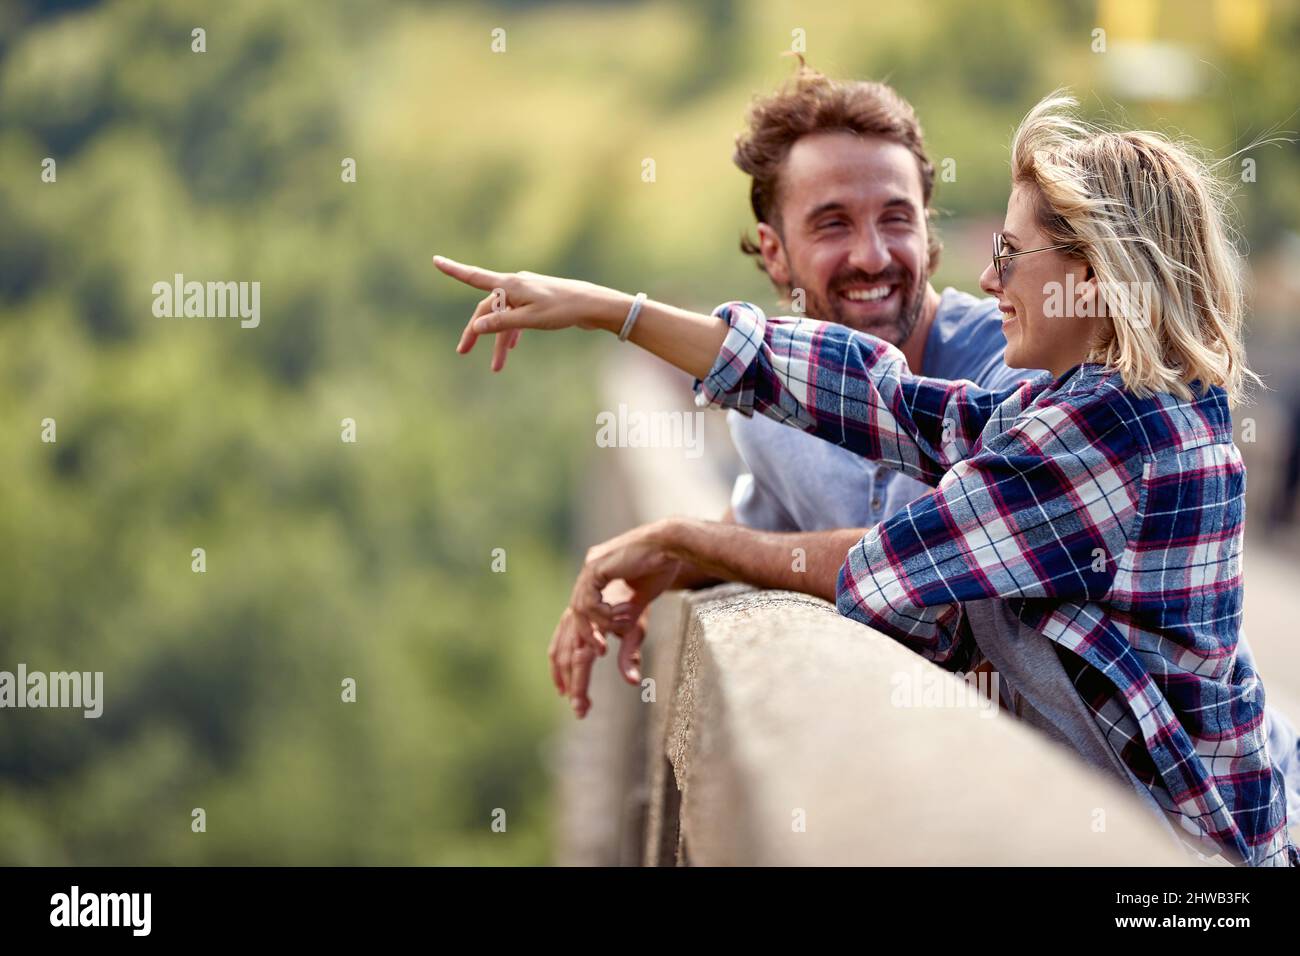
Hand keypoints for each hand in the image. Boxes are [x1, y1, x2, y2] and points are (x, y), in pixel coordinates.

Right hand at [432, 255, 623, 372]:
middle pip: (487, 308)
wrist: (593, 305)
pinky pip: (516, 318)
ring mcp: (526, 294)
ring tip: (497, 367)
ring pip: (503, 317)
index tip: (435, 261)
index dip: (454, 271)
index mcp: (510, 285)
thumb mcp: (529, 319)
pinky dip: (511, 333)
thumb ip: (501, 323)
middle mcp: (515, 285)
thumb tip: (475, 326)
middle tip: (462, 351)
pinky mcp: (537, 302)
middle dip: (476, 331)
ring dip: (498, 341)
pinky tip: (511, 349)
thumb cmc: (563, 309)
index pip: (475, 277)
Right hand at [547, 598, 650, 719]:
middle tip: (580, 711)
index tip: (581, 708)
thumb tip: (633, 682)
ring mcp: (570, 618)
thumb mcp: (636, 628)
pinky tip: (561, 680)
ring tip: (571, 699)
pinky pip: (557, 642)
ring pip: (559, 652)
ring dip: (563, 677)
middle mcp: (576, 620)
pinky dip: (557, 662)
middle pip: (567, 660)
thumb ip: (630, 655)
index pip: (580, 661)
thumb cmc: (634, 602)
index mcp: (592, 624)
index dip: (579, 686)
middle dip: (573, 687)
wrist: (624, 569)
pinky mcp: (569, 617)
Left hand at [549, 521, 682, 717]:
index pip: (565, 637)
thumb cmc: (654, 578)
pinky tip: (616, 622)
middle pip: (565, 636)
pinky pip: (588, 603)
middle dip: (569, 670)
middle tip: (575, 700)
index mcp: (588, 600)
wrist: (668, 547)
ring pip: (575, 621)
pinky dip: (599, 619)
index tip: (566, 694)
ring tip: (603, 651)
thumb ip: (629, 649)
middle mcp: (582, 590)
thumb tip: (632, 682)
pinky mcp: (595, 567)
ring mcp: (586, 576)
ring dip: (589, 640)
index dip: (563, 664)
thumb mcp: (638, 623)